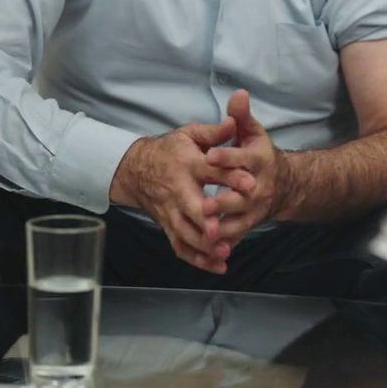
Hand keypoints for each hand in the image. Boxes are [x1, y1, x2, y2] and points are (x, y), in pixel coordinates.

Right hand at [109, 119, 252, 272]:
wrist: (135, 170)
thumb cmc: (169, 150)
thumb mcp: (189, 134)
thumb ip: (213, 131)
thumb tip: (235, 122)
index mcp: (187, 164)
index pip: (210, 170)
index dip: (230, 176)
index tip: (251, 184)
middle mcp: (177, 190)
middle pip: (191, 208)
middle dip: (205, 220)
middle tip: (221, 229)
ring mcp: (171, 211)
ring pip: (184, 232)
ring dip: (202, 245)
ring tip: (223, 252)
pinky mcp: (168, 226)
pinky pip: (180, 246)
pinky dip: (197, 259)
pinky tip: (217, 266)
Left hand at [203, 90, 285, 244]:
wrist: (283, 186)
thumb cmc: (259, 155)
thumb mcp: (253, 133)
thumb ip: (242, 116)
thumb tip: (238, 93)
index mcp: (258, 161)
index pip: (242, 158)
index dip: (227, 157)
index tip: (209, 156)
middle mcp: (259, 186)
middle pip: (241, 195)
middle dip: (223, 200)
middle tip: (203, 202)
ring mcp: (254, 208)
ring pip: (237, 219)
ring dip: (221, 225)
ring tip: (202, 227)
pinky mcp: (249, 224)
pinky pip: (235, 235)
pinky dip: (222, 242)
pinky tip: (205, 246)